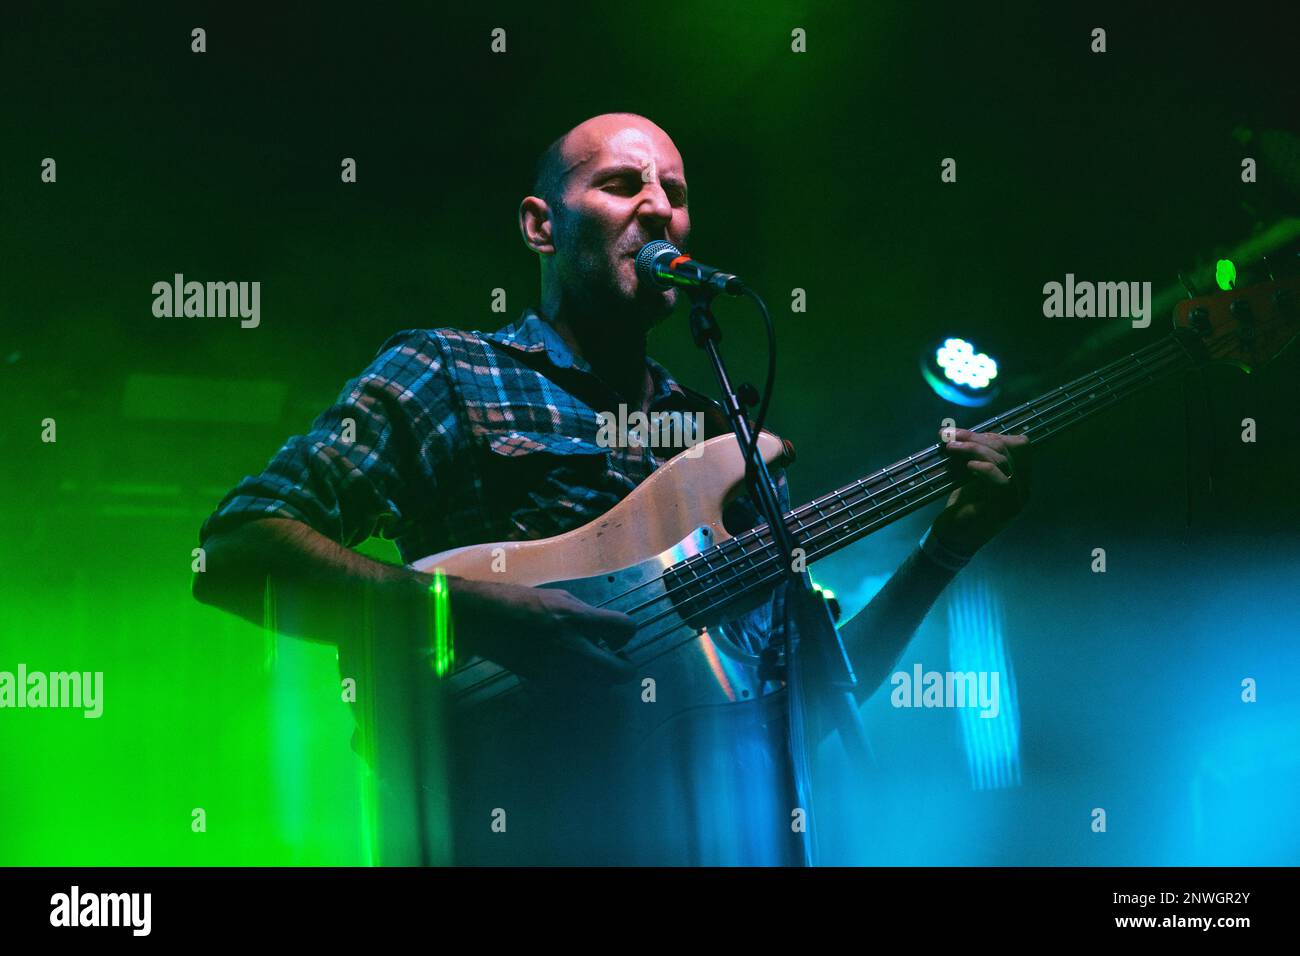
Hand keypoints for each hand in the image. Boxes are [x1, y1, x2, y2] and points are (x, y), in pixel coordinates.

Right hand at [440, 576, 637, 687]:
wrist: (482, 619)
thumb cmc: (521, 602)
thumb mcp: (560, 598)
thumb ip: (587, 616)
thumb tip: (607, 633)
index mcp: (576, 618)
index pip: (625, 628)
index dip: (628, 633)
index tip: (616, 635)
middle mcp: (570, 647)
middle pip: (620, 673)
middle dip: (623, 665)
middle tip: (613, 654)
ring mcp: (557, 669)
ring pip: (600, 685)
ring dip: (601, 674)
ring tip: (588, 658)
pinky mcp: (543, 682)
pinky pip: (576, 687)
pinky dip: (580, 679)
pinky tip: (567, 663)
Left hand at [930, 428, 1031, 554]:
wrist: (953, 540)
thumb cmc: (961, 508)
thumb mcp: (971, 478)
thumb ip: (979, 459)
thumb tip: (967, 434)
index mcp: (1019, 478)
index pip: (1019, 446)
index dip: (993, 435)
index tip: (966, 434)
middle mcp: (1023, 487)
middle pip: (1009, 449)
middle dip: (978, 438)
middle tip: (952, 435)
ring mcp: (1016, 499)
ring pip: (1003, 461)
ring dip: (974, 449)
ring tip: (952, 447)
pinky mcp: (1004, 508)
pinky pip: (1001, 481)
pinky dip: (984, 468)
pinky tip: (969, 466)